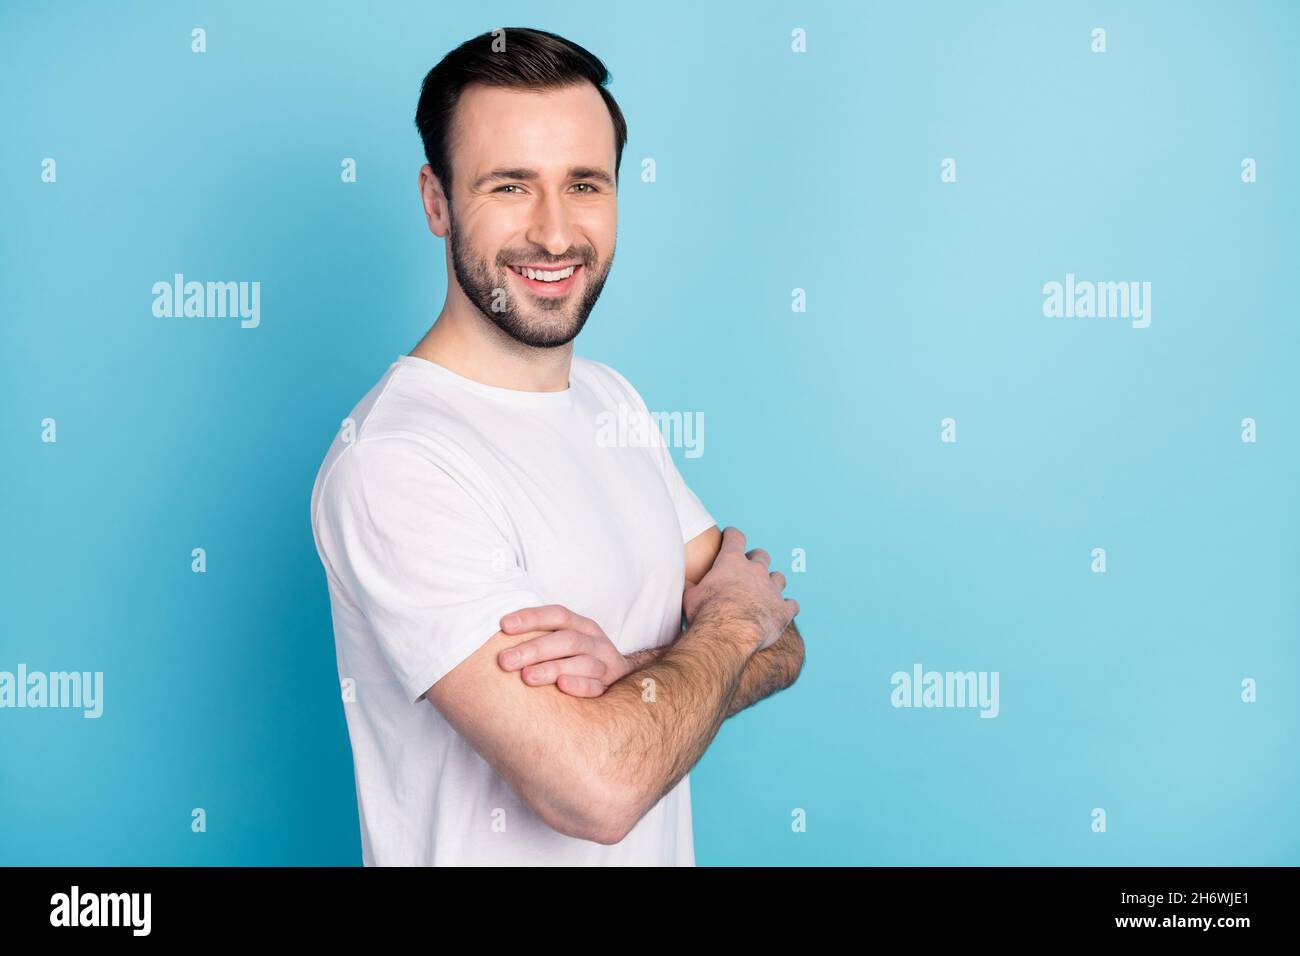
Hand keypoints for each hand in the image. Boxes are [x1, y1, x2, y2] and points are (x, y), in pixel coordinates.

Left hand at [497, 605, 632, 697]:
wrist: (618, 683)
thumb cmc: (575, 661)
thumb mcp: (562, 642)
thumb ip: (538, 637)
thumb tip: (494, 634)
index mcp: (580, 625)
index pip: (557, 615)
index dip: (531, 618)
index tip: (504, 625)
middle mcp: (593, 641)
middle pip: (566, 640)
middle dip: (534, 649)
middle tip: (505, 661)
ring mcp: (604, 663)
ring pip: (582, 662)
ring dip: (553, 668)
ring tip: (526, 677)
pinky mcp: (609, 686)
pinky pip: (596, 686)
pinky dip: (580, 685)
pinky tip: (562, 686)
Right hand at [682, 526, 797, 652]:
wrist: (729, 633)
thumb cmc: (705, 613)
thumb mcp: (689, 596)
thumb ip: (692, 587)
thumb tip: (684, 585)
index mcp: (731, 562)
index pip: (735, 537)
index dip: (732, 535)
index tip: (730, 535)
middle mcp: (756, 571)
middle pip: (762, 555)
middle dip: (756, 559)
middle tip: (749, 568)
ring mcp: (772, 589)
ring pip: (779, 577)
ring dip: (773, 582)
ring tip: (766, 592)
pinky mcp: (783, 610)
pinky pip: (792, 604)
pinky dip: (787, 606)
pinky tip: (782, 611)